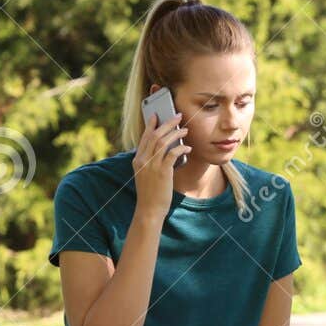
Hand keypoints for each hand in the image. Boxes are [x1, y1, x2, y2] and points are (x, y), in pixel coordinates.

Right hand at [133, 84, 189, 216]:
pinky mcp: (162, 172)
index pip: (144, 137)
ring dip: (175, 133)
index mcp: (137, 160)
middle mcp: (142, 160)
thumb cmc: (150, 194)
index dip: (151, 125)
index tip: (156, 115)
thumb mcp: (146, 175)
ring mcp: (151, 166)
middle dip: (167, 124)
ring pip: (163, 142)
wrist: (149, 210)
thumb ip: (151, 162)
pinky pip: (172, 154)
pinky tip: (187, 148)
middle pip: (154, 135)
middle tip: (177, 117)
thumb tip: (165, 150)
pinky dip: (181, 148)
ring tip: (185, 130)